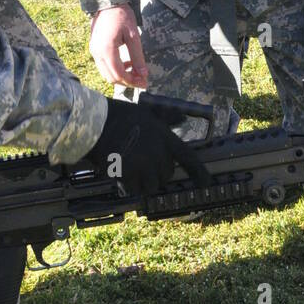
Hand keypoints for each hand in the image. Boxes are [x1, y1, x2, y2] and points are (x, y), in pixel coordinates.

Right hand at [86, 98, 211, 194]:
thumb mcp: (148, 115)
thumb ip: (167, 120)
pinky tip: (121, 173)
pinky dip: (129, 185)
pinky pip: (135, 189)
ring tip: (131, 170)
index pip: (188, 158)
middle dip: (157, 173)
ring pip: (151, 185)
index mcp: (165, 138)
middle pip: (166, 175)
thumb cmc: (121, 116)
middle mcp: (157, 153)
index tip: (206, 183)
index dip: (199, 173)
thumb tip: (183, 118)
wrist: (97, 123)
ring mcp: (143, 165)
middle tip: (142, 164)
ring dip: (144, 182)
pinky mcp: (129, 175)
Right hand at [89, 4, 147, 87]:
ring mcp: (93, 51)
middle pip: (111, 77)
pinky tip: (126, 63)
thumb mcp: (133, 36)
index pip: (118, 74)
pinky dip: (115, 69)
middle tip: (142, 79)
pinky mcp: (94, 49)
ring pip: (106, 73)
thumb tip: (143, 73)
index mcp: (106, 49)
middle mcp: (97, 53)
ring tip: (136, 71)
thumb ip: (137, 56)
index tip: (144, 82)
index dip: (132, 81)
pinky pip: (103, 66)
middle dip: (127, 81)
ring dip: (121, 76)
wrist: (107, 2)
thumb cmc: (121, 15)